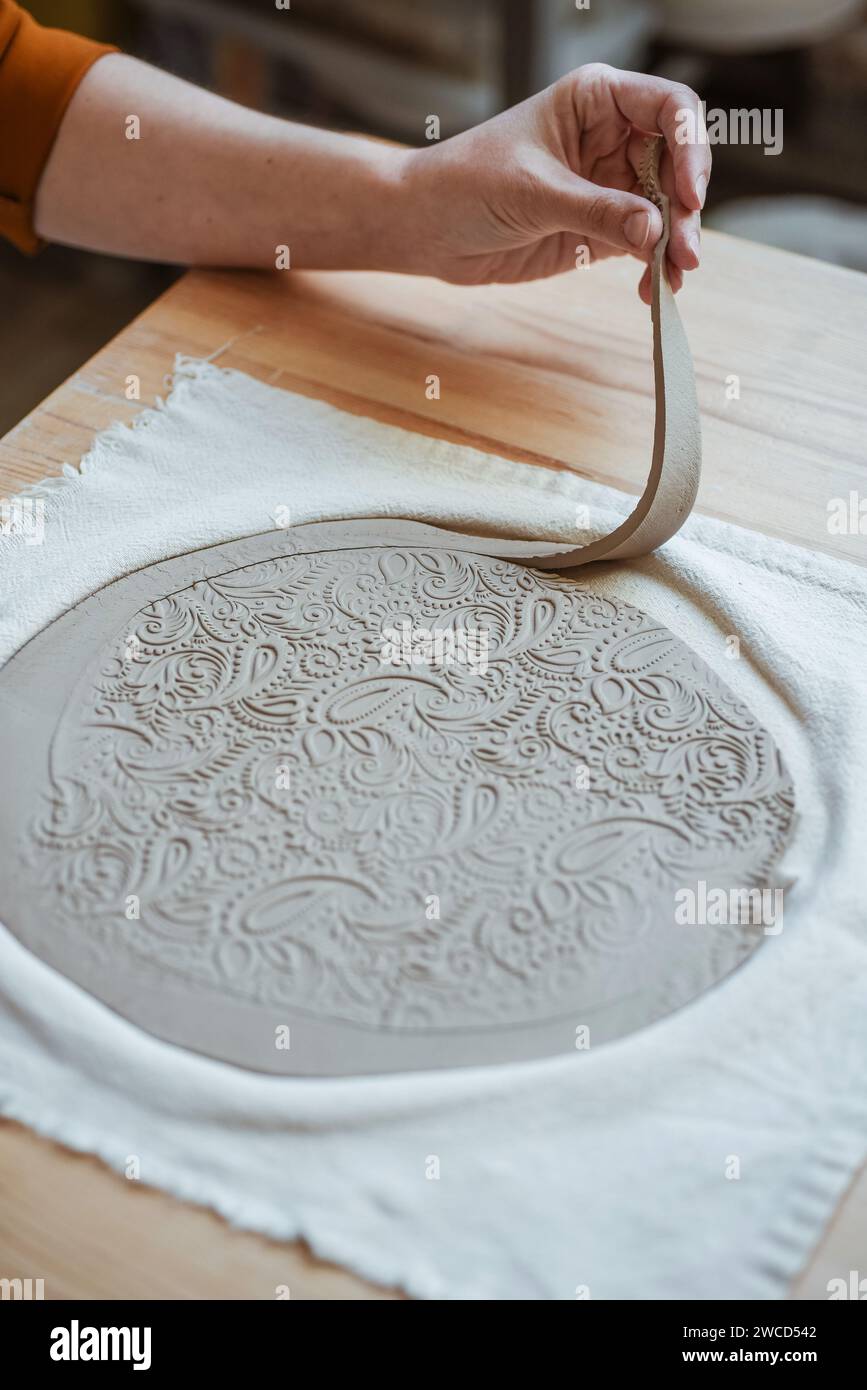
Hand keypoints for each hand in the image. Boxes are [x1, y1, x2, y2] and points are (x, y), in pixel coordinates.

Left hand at [399, 64, 709, 301]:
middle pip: (678, 163)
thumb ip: (597, 210)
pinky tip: (654, 290)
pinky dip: (655, 267)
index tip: (689, 195)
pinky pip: (645, 245)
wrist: (426, 227)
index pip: (670, 109)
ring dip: (676, 243)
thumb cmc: (466, 184)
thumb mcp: (533, 192)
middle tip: (684, 251)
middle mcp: (612, 138)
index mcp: (597, 100)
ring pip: (667, 209)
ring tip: (673, 277)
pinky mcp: (602, 229)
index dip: (690, 147)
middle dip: (687, 207)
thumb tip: (654, 230)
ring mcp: (610, 185)